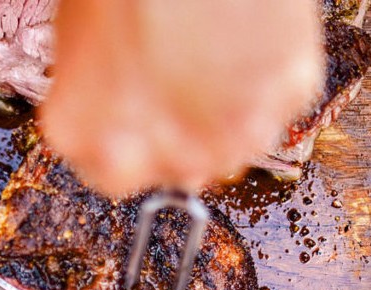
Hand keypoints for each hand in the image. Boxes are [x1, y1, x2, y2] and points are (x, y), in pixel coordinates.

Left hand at [41, 1, 323, 195]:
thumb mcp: (82, 34)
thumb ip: (100, 89)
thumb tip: (128, 99)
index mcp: (88, 135)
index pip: (114, 174)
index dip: (132, 142)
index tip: (140, 118)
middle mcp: (158, 152)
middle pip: (180, 168)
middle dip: (183, 133)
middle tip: (186, 79)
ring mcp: (230, 132)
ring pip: (235, 146)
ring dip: (230, 111)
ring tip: (220, 52)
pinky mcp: (288, 92)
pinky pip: (283, 101)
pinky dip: (272, 74)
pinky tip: (251, 35)